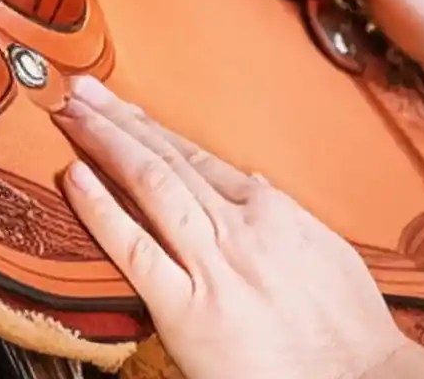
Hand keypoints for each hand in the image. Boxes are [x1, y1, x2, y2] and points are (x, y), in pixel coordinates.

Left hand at [54, 76, 423, 378]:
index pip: (197, 157)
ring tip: (72, 114)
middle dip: (119, 120)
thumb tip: (254, 184)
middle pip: (167, 158)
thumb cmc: (352, 332)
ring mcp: (213, 264)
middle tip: (82, 91)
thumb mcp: (328, 254)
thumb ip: (285, 218)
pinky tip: (75, 178)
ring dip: (105, 142)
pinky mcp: (188, 309)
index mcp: (272, 211)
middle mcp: (240, 227)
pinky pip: (136, 248)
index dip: (153, 130)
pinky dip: (102, 209)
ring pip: (149, 184)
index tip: (124, 109)